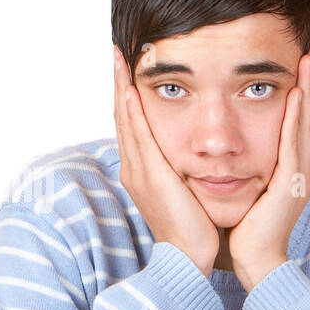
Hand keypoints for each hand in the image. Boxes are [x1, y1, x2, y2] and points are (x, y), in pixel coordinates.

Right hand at [113, 45, 221, 276]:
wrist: (189, 258)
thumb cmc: (193, 228)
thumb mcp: (183, 190)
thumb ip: (181, 169)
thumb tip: (189, 153)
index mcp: (142, 169)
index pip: (131, 123)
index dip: (126, 94)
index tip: (127, 67)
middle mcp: (134, 167)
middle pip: (121, 116)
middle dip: (118, 82)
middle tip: (117, 52)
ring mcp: (138, 171)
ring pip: (125, 121)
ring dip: (121, 88)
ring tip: (119, 60)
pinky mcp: (149, 176)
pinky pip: (138, 137)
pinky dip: (132, 112)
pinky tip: (130, 91)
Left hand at [226, 43, 309, 291]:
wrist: (255, 259)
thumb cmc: (249, 224)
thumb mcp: (256, 182)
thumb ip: (258, 159)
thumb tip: (243, 139)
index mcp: (299, 164)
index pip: (306, 117)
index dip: (309, 87)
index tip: (307, 58)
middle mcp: (307, 165)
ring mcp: (304, 174)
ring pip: (309, 122)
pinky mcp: (292, 184)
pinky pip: (294, 144)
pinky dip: (296, 118)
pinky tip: (297, 94)